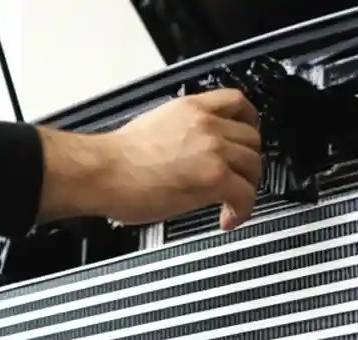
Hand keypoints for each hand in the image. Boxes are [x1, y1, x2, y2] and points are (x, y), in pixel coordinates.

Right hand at [38, 89, 262, 230]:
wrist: (102, 171)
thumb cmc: (117, 158)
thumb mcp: (157, 125)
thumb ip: (185, 130)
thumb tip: (195, 150)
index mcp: (191, 108)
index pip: (238, 102)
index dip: (250, 124)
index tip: (246, 138)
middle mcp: (207, 124)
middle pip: (252, 138)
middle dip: (248, 163)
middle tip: (237, 179)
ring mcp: (213, 149)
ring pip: (254, 165)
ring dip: (247, 187)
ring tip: (230, 203)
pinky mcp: (214, 177)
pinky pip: (246, 195)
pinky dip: (242, 210)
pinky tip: (227, 218)